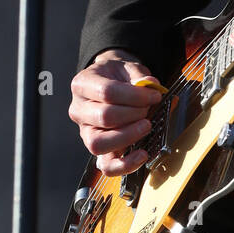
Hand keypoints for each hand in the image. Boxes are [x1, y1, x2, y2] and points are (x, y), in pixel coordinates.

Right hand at [68, 49, 162, 175]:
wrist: (110, 82)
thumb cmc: (117, 76)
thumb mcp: (127, 67)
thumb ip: (139, 75)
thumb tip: (151, 86)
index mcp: (82, 85)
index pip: (107, 92)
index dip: (135, 95)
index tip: (154, 96)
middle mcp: (79, 110)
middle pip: (104, 117)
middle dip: (134, 114)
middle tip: (148, 109)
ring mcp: (85, 132)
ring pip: (99, 144)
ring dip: (128, 136)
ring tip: (145, 126)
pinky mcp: (97, 148)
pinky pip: (106, 165)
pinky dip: (125, 164)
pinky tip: (142, 154)